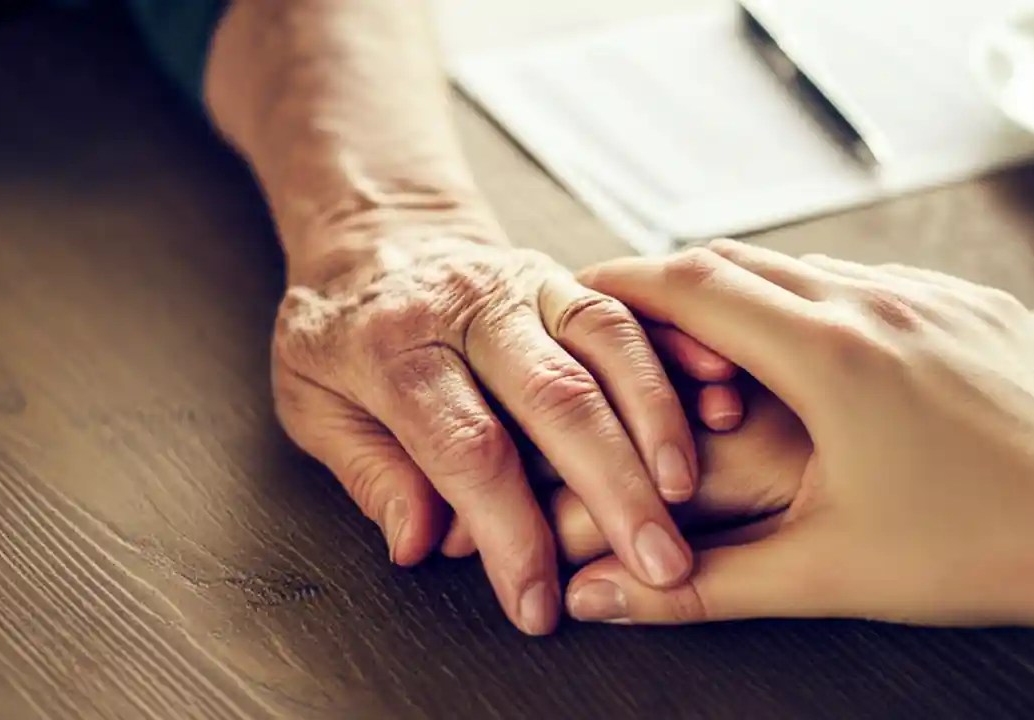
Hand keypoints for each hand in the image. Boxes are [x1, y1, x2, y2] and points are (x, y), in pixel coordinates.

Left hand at [271, 231, 696, 634]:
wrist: (379, 235)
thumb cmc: (341, 332)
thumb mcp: (313, 405)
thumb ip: (372, 473)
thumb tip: (419, 544)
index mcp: (395, 347)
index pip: (467, 447)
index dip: (509, 532)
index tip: (538, 601)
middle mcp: (472, 307)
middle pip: (556, 397)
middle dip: (614, 487)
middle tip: (655, 561)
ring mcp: (528, 284)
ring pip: (610, 344)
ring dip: (658, 421)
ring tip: (691, 493)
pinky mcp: (570, 277)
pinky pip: (636, 306)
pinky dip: (681, 348)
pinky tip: (720, 392)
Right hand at [562, 240, 1033, 630]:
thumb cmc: (977, 551)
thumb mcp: (822, 572)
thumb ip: (697, 583)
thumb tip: (596, 602)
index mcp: (828, 355)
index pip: (693, 287)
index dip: (625, 284)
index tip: (581, 287)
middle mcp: (878, 302)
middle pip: (742, 261)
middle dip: (675, 282)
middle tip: (631, 311)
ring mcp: (934, 295)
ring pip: (811, 268)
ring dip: (751, 291)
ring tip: (715, 334)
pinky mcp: (977, 305)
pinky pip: (876, 280)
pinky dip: (822, 299)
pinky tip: (818, 346)